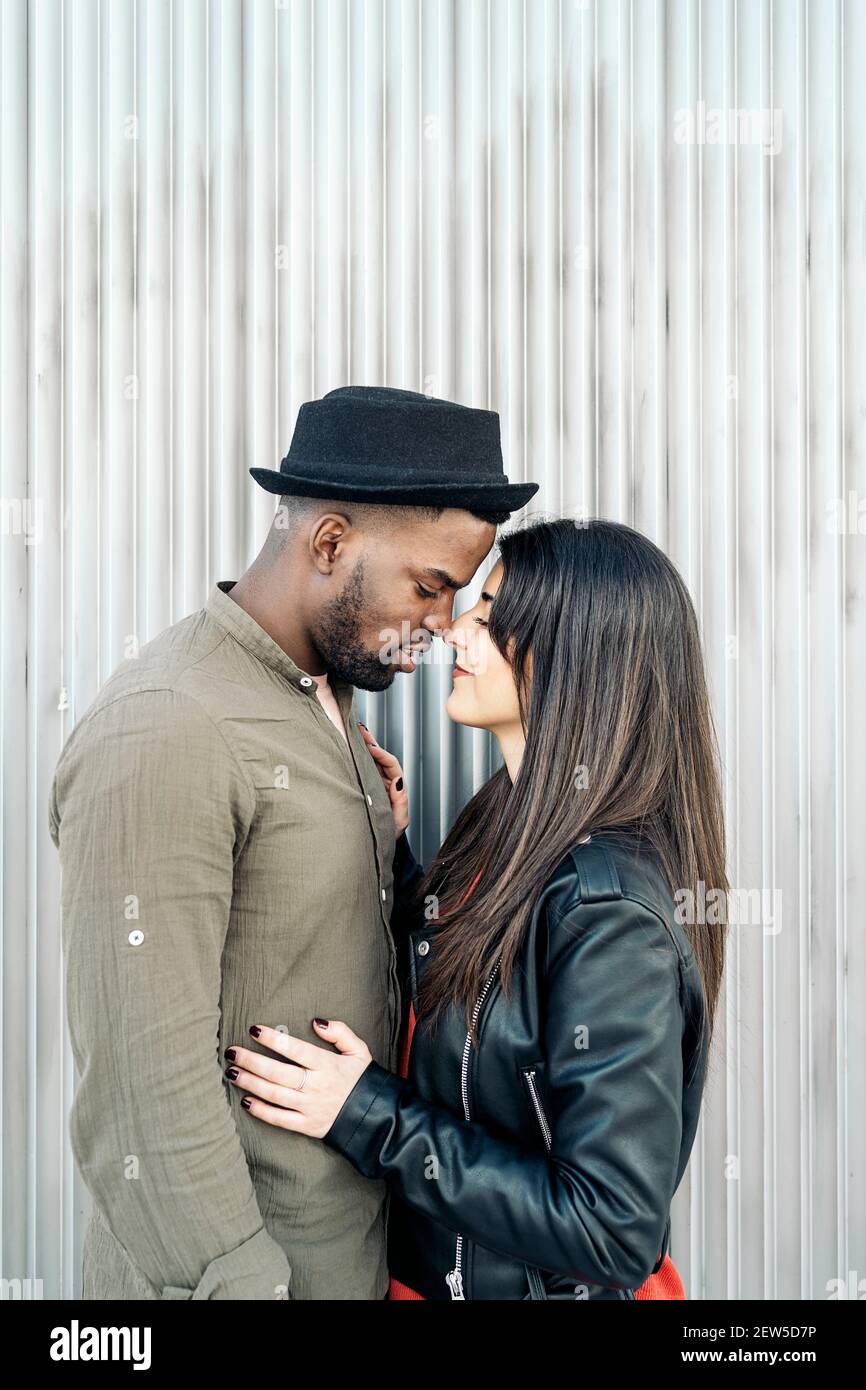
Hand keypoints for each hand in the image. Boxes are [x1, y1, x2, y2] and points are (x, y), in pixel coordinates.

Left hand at [225, 1021, 372, 1138]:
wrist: (377, 1118)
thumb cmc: (364, 1080)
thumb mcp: (360, 1050)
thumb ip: (340, 1032)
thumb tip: (316, 1022)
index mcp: (328, 1065)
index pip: (295, 1049)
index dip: (273, 1038)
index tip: (254, 1030)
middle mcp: (316, 1086)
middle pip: (277, 1072)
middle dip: (251, 1061)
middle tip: (231, 1052)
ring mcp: (310, 1108)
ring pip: (273, 1094)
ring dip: (250, 1083)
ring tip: (231, 1072)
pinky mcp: (307, 1126)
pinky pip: (279, 1119)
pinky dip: (261, 1111)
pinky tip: (245, 1101)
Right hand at [357, 723, 408, 837]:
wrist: (375, 846)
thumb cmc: (388, 834)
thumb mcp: (399, 821)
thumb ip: (401, 802)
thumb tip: (398, 780)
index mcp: (396, 788)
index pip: (391, 765)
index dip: (382, 755)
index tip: (371, 748)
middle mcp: (386, 782)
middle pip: (380, 758)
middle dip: (371, 742)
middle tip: (359, 728)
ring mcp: (374, 783)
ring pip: (369, 761)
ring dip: (363, 746)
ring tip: (353, 731)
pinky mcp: (363, 786)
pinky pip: (361, 768)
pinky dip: (356, 757)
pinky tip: (347, 747)